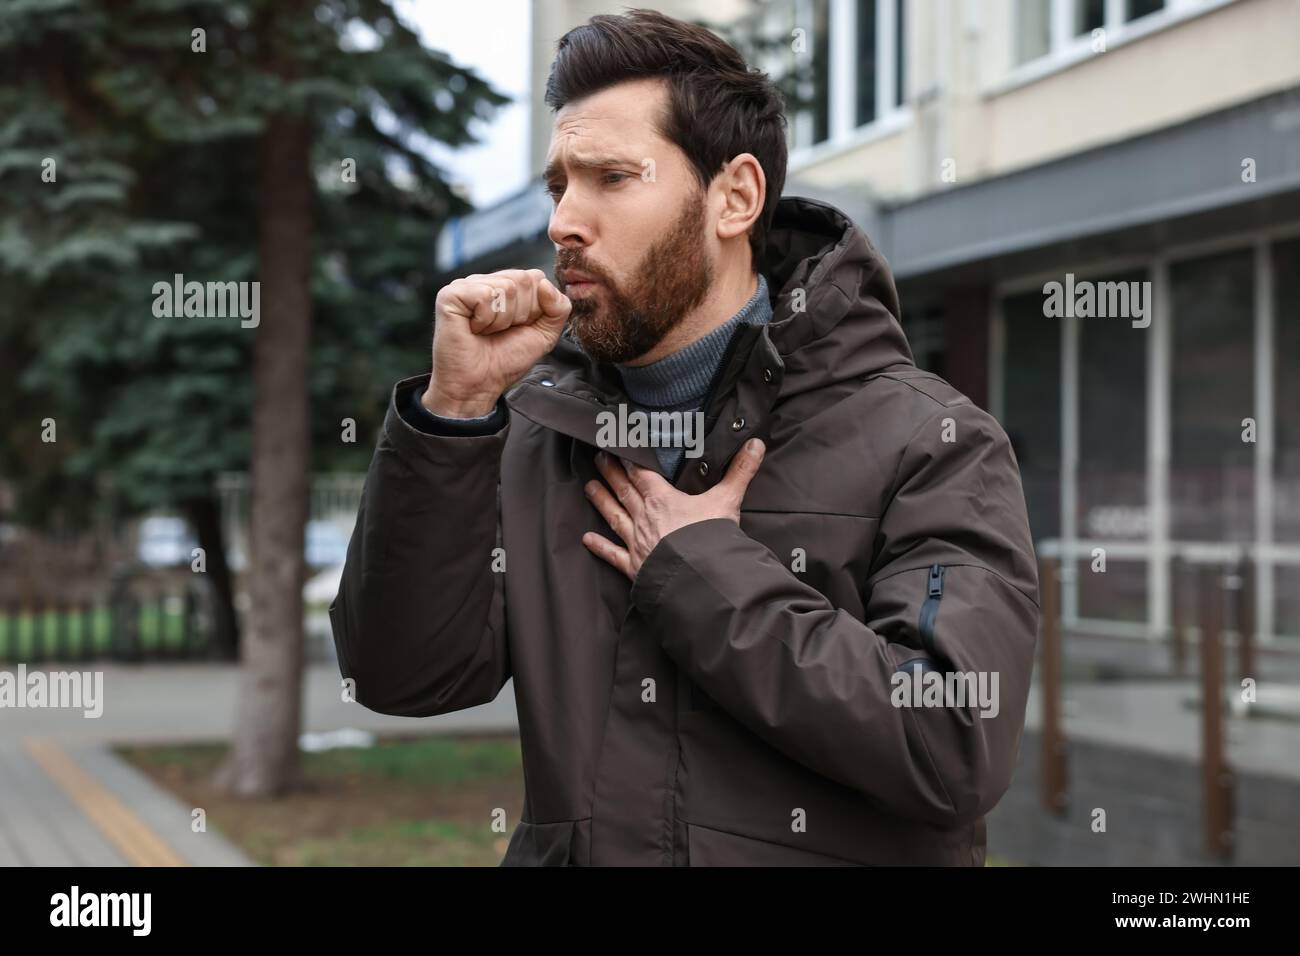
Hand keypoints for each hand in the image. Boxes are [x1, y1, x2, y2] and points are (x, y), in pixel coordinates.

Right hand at [423, 268, 570, 416]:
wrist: (478, 386)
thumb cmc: (505, 360)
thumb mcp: (544, 334)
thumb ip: (559, 308)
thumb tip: (544, 283)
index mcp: (506, 286)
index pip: (536, 278)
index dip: (534, 309)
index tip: (518, 327)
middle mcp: (486, 281)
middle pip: (523, 280)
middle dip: (520, 314)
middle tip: (500, 331)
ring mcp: (466, 285)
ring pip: (506, 288)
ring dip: (502, 320)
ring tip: (486, 332)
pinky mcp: (451, 294)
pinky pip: (485, 296)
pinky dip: (485, 320)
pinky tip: (473, 329)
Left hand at [581, 439, 765, 580]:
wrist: (700, 577)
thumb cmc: (712, 538)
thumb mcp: (728, 500)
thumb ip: (740, 471)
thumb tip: (756, 444)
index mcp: (662, 500)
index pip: (641, 473)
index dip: (629, 459)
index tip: (617, 446)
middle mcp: (644, 518)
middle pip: (624, 490)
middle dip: (610, 473)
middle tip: (597, 458)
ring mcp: (637, 542)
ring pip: (614, 515)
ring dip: (600, 500)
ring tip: (588, 487)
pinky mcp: (635, 566)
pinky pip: (613, 554)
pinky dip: (600, 546)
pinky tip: (587, 539)